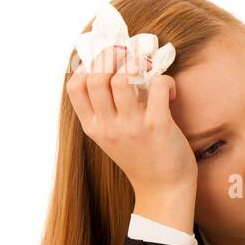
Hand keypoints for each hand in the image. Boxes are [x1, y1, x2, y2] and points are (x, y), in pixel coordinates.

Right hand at [65, 45, 197, 230]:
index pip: (74, 86)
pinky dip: (165, 81)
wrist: (164, 188)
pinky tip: (170, 92)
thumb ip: (105, 110)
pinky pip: (157, 86)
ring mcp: (131, 126)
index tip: (106, 61)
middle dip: (111, 57)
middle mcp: (108, 126)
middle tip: (127, 56)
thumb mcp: (111, 136)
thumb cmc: (141, 157)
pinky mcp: (157, 126)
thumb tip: (110, 69)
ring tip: (149, 74)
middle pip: (96, 77)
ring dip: (137, 66)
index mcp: (93, 127)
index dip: (88, 66)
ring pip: (121, 79)